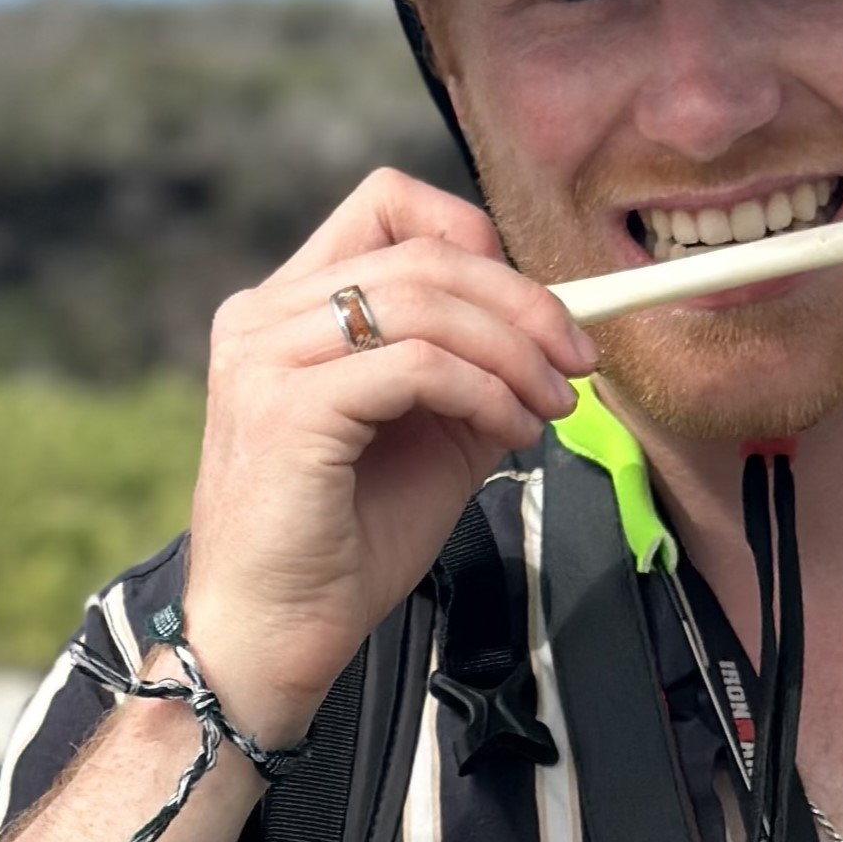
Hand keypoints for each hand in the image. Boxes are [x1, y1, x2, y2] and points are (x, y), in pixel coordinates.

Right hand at [180, 169, 593, 741]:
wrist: (276, 634)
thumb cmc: (344, 545)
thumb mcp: (428, 439)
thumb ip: (472, 376)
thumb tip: (550, 341)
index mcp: (287, 309)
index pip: (387, 207)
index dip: (478, 240)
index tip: (542, 308)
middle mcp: (264, 317)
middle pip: (422, 252)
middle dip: (523, 301)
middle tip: (578, 358)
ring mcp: (266, 358)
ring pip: (425, 301)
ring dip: (514, 350)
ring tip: (552, 405)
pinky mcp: (287, 408)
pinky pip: (418, 364)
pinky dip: (485, 390)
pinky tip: (512, 431)